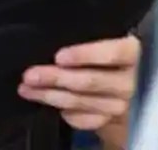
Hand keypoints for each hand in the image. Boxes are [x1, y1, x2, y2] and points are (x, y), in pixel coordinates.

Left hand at [18, 35, 139, 137]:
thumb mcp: (102, 37)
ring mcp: (121, 103)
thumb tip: (53, 38)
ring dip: (50, 96)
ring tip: (27, 89)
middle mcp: (130, 80)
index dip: (85, 55)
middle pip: (90, 81)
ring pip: (80, 102)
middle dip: (55, 78)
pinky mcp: (110, 120)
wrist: (121, 78)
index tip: (59, 57)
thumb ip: (86, 37)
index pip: (112, 53)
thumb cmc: (104, 51)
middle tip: (30, 76)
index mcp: (131, 52)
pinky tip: (47, 102)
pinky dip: (64, 112)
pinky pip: (83, 120)